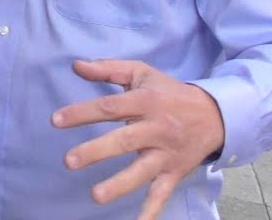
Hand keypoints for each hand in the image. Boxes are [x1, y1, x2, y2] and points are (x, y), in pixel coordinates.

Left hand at [51, 60, 224, 219]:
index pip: (110, 107)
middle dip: (96, 151)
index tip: (56, 121)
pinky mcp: (174, 172)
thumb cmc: (168, 92)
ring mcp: (165, 153)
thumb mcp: (141, 73)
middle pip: (124, 140)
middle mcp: (156, 128)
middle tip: (69, 161)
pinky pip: (161, 194)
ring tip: (96, 195)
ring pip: (141, 171)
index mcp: (145, 101)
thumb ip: (108, 69)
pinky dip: (150, 211)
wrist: (215, 115)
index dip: (82, 113)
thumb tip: (76, 65)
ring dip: (119, 185)